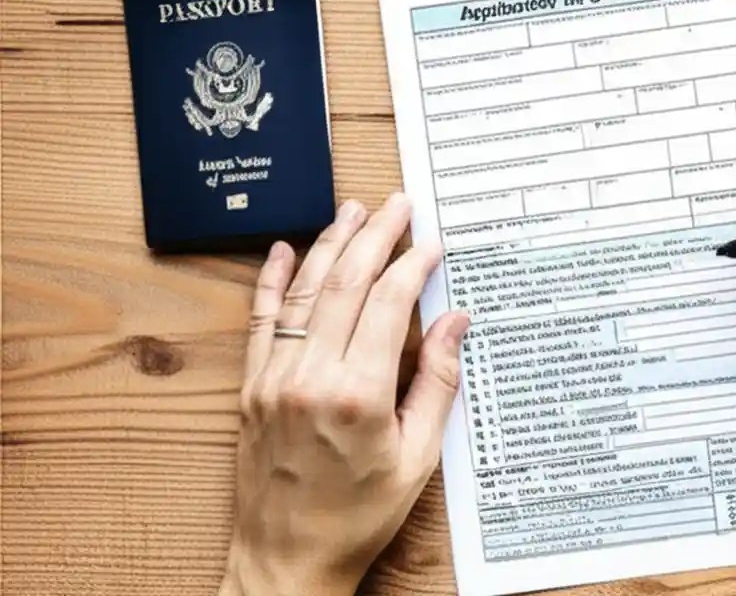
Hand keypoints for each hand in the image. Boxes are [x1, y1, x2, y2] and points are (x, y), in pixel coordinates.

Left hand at [219, 194, 468, 595]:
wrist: (288, 559)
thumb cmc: (359, 517)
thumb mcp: (418, 458)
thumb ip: (436, 383)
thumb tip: (454, 323)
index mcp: (358, 395)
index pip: (387, 305)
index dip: (412, 266)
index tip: (431, 243)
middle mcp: (310, 378)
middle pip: (345, 285)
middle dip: (375, 237)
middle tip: (398, 205)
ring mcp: (274, 379)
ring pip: (303, 293)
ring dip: (329, 245)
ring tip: (353, 211)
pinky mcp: (251, 388)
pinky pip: (262, 321)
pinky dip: (272, 282)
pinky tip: (282, 250)